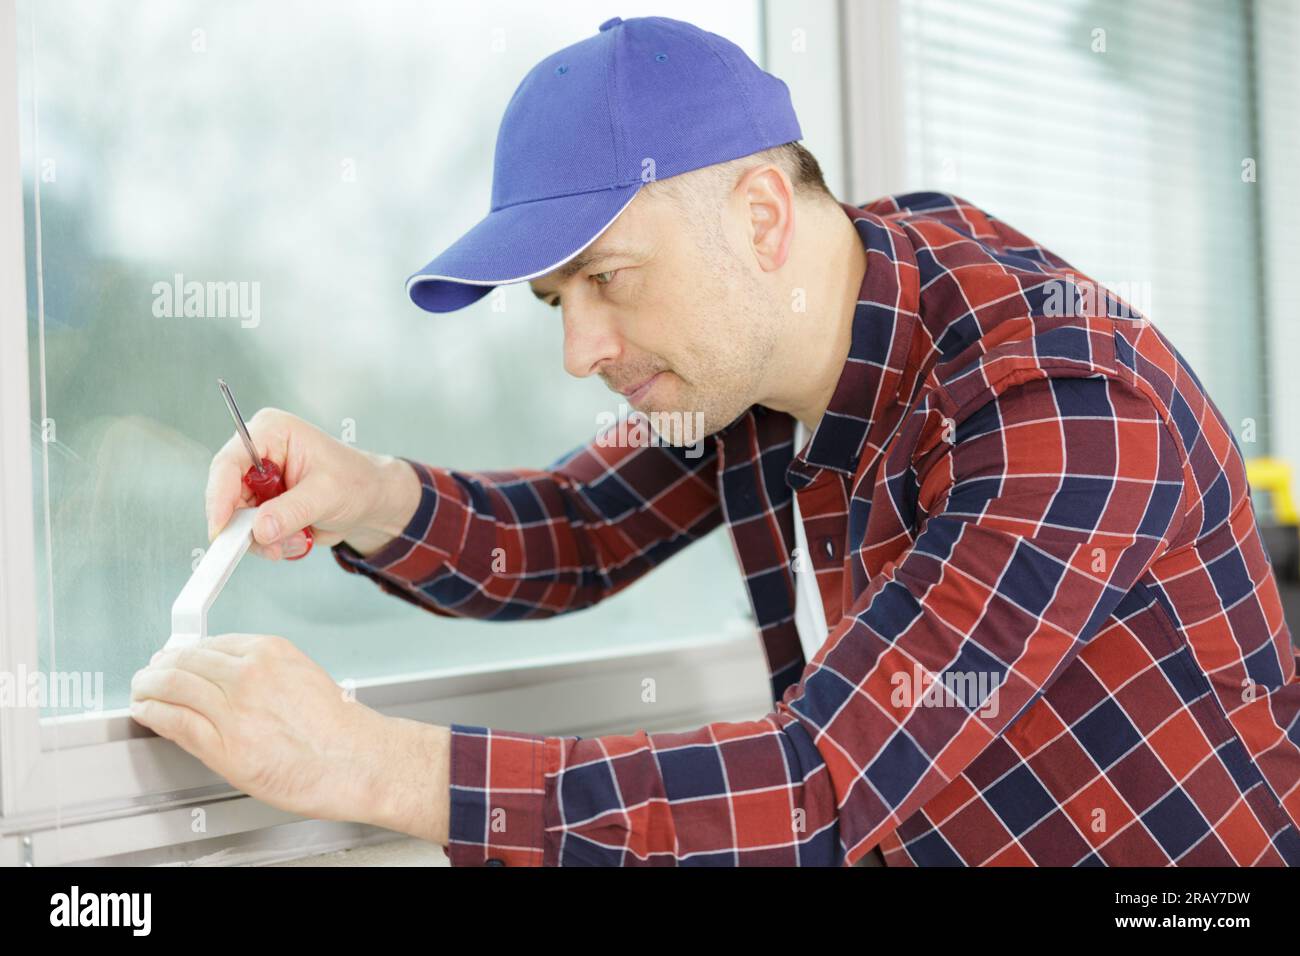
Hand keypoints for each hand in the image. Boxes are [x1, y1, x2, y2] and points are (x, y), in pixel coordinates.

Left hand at [130, 634, 450, 842]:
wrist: (355, 761)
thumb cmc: (338, 728)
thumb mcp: (301, 678)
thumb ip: (263, 672)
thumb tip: (228, 677)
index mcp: (270, 652)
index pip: (211, 644)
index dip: (185, 651)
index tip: (177, 656)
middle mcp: (248, 674)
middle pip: (186, 660)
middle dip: (161, 666)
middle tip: (150, 672)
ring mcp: (234, 708)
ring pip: (174, 686)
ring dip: (149, 687)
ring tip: (141, 691)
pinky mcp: (224, 744)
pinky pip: (174, 721)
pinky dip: (153, 713)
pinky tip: (146, 712)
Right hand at [204, 407, 420, 559]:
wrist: (371, 501)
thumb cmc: (356, 483)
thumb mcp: (327, 494)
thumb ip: (292, 511)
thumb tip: (259, 530)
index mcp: (271, 432)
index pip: (229, 463)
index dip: (219, 496)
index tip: (220, 529)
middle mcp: (258, 452)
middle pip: (226, 493)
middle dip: (245, 526)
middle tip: (268, 547)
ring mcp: (257, 481)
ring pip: (236, 518)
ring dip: (262, 538)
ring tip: (296, 541)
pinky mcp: (261, 504)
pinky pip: (250, 531)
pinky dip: (269, 543)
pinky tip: (296, 540)